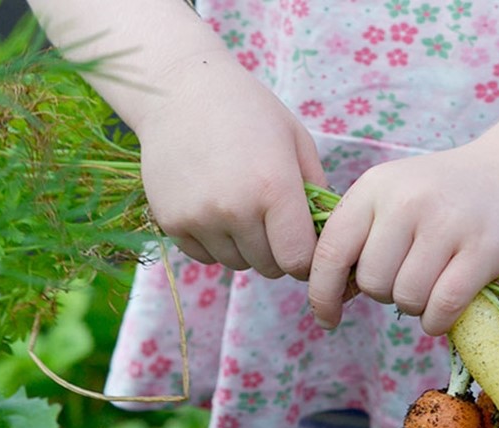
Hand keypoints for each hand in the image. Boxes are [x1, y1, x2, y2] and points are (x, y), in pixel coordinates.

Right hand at [135, 54, 326, 278]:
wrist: (178, 90)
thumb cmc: (248, 111)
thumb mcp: (296, 140)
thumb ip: (317, 191)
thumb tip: (327, 236)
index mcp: (275, 189)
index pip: (298, 260)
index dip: (306, 259)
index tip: (304, 245)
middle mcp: (236, 209)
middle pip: (269, 266)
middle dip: (277, 251)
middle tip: (272, 221)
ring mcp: (199, 218)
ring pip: (236, 263)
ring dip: (245, 247)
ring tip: (241, 208)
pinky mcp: (171, 222)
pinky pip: (204, 256)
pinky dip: (213, 243)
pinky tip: (214, 208)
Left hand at [308, 144, 498, 335]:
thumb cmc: (436, 197)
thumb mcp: (389, 198)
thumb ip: (356, 238)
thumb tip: (330, 297)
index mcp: (374, 187)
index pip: (331, 252)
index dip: (322, 294)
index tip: (327, 318)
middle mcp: (407, 200)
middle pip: (372, 282)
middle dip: (384, 294)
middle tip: (406, 279)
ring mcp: (447, 223)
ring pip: (407, 298)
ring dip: (415, 307)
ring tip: (430, 287)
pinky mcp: (483, 249)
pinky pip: (443, 306)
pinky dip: (437, 321)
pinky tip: (441, 315)